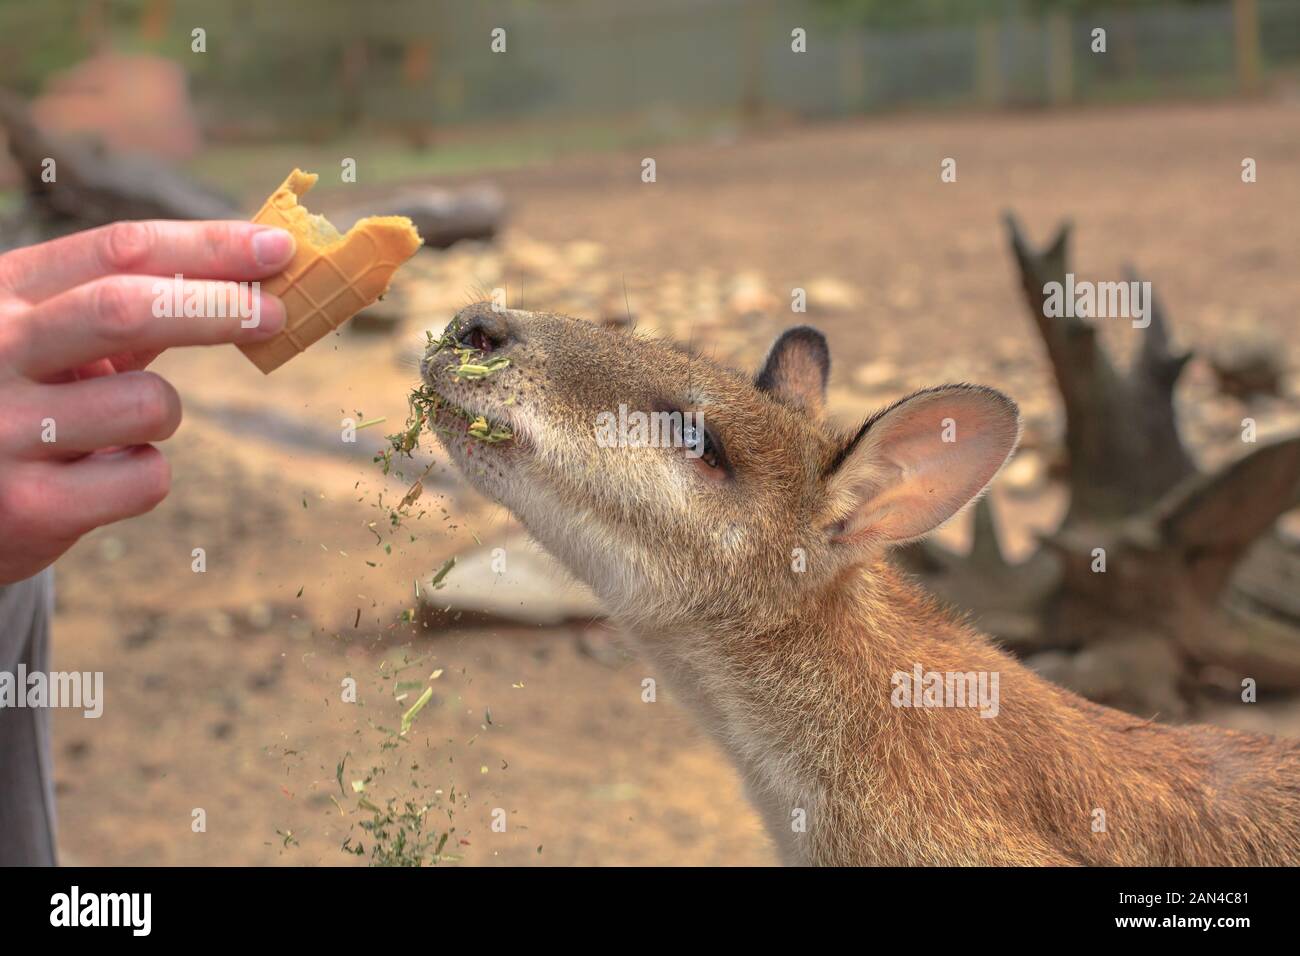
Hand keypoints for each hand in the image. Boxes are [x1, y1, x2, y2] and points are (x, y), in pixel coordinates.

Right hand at [0, 220, 294, 583]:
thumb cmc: (23, 397)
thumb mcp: (52, 336)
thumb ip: (132, 306)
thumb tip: (255, 274)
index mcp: (3, 293)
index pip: (117, 250)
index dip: (208, 245)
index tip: (277, 248)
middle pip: (124, 309)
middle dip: (216, 307)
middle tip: (277, 312)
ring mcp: (5, 429)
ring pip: (150, 405)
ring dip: (164, 412)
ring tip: (117, 425)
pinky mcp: (29, 506)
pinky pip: (145, 477)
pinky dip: (144, 474)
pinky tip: (94, 477)